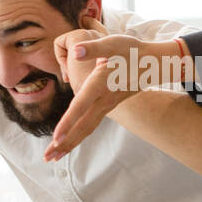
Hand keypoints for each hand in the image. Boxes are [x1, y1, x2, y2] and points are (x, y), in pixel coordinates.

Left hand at [49, 28, 176, 159]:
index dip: (68, 122)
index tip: (56, 138)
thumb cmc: (133, 51)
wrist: (154, 63)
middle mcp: (104, 100)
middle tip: (47, 158)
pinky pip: (91, 125)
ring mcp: (107, 106)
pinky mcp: (108, 107)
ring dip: (70, 144)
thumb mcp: (115, 43)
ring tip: (53, 157)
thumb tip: (76, 50)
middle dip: (64, 143)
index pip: (82, 105)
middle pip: (83, 126)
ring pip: (87, 129)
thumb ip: (94, 47)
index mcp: (102, 84)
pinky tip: (68, 143)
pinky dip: (78, 136)